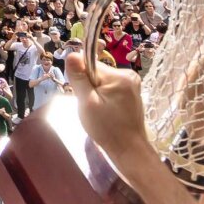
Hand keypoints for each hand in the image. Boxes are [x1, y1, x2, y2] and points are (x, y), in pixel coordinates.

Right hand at [63, 49, 157, 174]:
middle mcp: (128, 74)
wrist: (129, 149)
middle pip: (97, 72)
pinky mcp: (132, 93)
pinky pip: (111, 88)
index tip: (83, 96)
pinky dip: (104, 98)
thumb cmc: (106, 129)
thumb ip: (79, 78)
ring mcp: (132, 84)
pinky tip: (106, 112)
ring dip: (96, 93)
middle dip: (89, 87)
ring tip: (99, 112)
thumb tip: (71, 54)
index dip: (82, 80)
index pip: (90, 65)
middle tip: (91, 108)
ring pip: (103, 81)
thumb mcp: (87, 103)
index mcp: (119, 76)